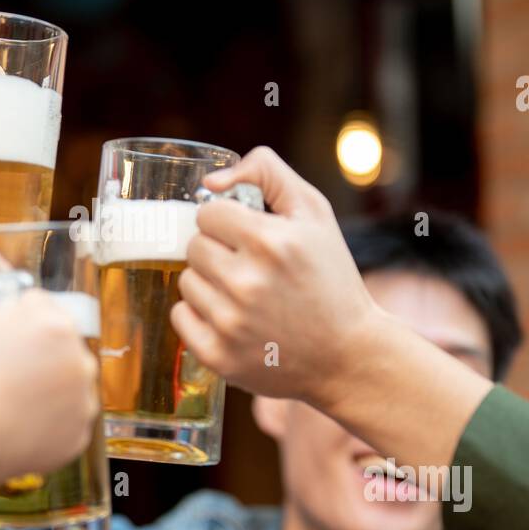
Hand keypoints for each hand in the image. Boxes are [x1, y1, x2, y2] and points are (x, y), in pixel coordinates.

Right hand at [0, 242, 98, 492]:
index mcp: (56, 323)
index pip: (34, 306)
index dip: (1, 318)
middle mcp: (80, 362)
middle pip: (50, 341)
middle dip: (22, 349)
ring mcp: (81, 404)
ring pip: (57, 379)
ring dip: (34, 382)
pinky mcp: (74, 440)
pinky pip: (59, 418)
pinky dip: (38, 419)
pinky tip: (7, 419)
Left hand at [172, 146, 490, 467]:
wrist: (348, 354)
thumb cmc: (330, 278)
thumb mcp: (314, 211)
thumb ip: (265, 173)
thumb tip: (210, 181)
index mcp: (269, 242)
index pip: (208, 213)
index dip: (229, 222)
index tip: (249, 237)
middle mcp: (247, 282)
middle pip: (194, 246)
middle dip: (219, 251)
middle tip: (251, 268)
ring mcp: (230, 323)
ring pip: (187, 281)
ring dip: (210, 283)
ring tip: (246, 295)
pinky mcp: (218, 356)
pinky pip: (180, 317)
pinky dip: (200, 316)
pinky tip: (233, 318)